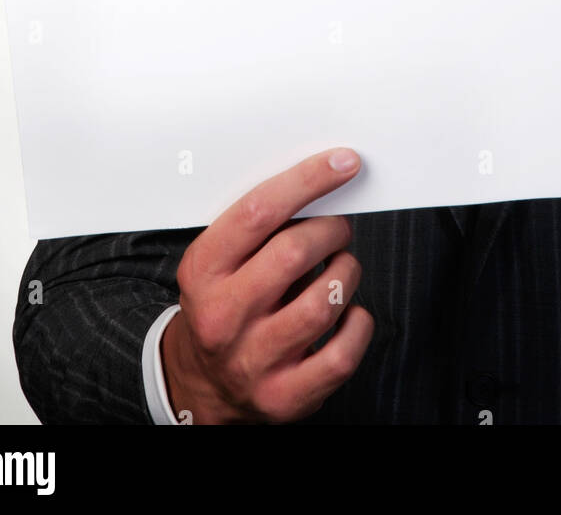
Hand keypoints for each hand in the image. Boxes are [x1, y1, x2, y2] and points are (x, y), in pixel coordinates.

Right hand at [160, 148, 373, 423]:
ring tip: (341, 267)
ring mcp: (253, 360)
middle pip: (294, 252)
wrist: (203, 384)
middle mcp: (223, 316)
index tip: (342, 164)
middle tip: (338, 228)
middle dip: (331, 230)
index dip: (307, 181)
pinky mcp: (284, 396)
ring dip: (346, 272)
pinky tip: (348, 313)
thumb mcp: (218, 261)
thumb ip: (258, 227)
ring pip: (324, 300)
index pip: (257, 211)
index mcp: (203, 271)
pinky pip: (342, 354)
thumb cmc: (223, 304)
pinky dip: (358, 323)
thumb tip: (320, 182)